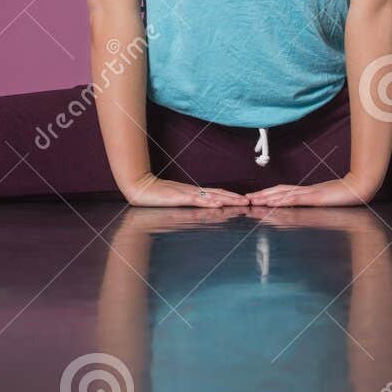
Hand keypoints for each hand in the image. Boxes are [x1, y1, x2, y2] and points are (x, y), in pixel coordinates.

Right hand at [122, 173, 249, 207]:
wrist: (140, 186)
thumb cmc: (154, 194)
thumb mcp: (174, 199)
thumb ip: (186, 201)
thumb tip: (200, 205)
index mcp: (193, 192)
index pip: (216, 193)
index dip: (231, 196)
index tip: (244, 200)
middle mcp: (193, 191)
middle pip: (219, 193)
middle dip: (236, 198)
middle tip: (251, 201)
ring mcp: (187, 194)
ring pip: (212, 196)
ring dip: (228, 199)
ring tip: (242, 202)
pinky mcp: (179, 198)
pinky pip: (198, 200)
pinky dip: (210, 201)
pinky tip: (219, 203)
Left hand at [245, 173, 377, 206]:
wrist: (361, 186)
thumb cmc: (348, 194)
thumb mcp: (329, 199)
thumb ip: (318, 200)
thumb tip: (310, 203)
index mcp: (308, 191)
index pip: (284, 191)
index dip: (269, 193)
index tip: (256, 197)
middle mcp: (305, 190)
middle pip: (279, 191)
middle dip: (262, 194)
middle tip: (246, 198)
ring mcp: (309, 193)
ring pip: (283, 194)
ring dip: (267, 197)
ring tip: (253, 199)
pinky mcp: (314, 197)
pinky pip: (294, 199)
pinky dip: (281, 200)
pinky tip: (272, 202)